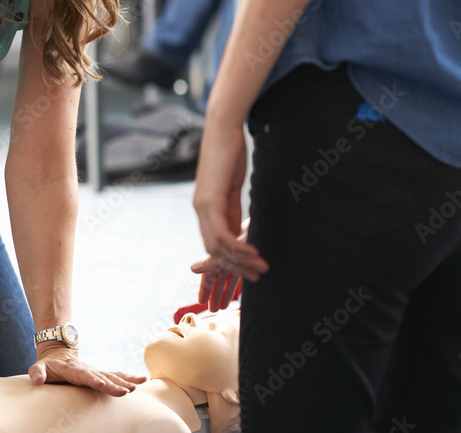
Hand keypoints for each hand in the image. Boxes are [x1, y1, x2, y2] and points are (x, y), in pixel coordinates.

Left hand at [28, 343, 146, 396]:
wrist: (58, 352)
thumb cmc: (48, 364)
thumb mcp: (39, 366)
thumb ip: (37, 372)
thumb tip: (37, 380)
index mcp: (73, 369)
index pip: (84, 375)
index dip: (93, 380)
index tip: (102, 384)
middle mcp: (87, 369)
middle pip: (102, 377)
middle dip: (114, 384)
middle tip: (127, 391)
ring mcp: (95, 371)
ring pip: (112, 376)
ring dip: (125, 381)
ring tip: (138, 386)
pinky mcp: (100, 373)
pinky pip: (115, 375)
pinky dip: (128, 377)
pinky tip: (141, 380)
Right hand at [191, 218, 263, 310]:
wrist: (263, 224)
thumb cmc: (244, 233)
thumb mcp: (225, 248)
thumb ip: (210, 260)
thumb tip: (192, 269)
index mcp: (216, 256)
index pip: (207, 277)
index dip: (204, 290)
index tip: (201, 303)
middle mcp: (225, 259)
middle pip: (217, 280)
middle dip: (214, 295)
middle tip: (213, 310)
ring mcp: (236, 260)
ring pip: (228, 280)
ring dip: (225, 293)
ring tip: (223, 307)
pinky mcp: (248, 261)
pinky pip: (240, 276)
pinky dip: (237, 286)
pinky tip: (236, 297)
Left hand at [192, 127, 268, 282]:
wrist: (222, 128)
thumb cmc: (229, 152)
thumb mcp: (232, 186)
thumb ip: (232, 207)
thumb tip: (236, 228)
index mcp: (205, 207)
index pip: (215, 242)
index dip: (231, 259)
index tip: (250, 268)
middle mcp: (200, 209)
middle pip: (214, 250)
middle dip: (236, 267)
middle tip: (256, 277)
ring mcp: (203, 206)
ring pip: (218, 246)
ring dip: (240, 261)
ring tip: (260, 268)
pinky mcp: (210, 200)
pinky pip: (222, 233)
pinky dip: (236, 247)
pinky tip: (253, 253)